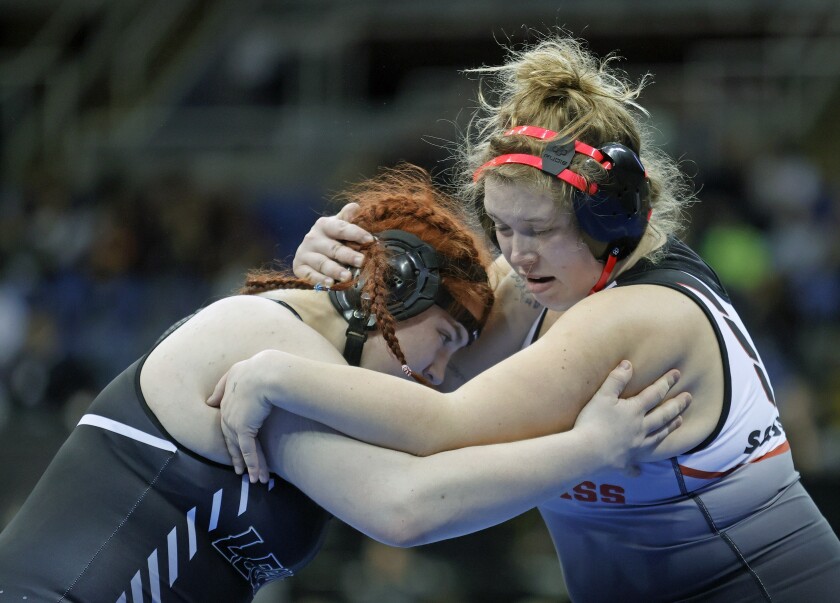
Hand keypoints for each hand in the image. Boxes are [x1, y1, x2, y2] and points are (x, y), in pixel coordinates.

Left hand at [206, 353, 274, 482]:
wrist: (265, 373)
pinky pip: (249, 451)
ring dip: (250, 466)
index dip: (232, 438)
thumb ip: (221, 387)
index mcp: (225, 401)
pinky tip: (258, 475)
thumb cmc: (256, 369)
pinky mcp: (244, 429)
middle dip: (237, 458)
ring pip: (242, 449)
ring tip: (255, 479)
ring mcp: (234, 423)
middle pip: (232, 441)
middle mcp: (226, 414)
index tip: (236, 449)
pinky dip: (254, 464)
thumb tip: (209, 401)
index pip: (227, 424)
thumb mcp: (235, 374)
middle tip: (241, 471)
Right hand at [292, 203, 374, 285]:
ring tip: (348, 276)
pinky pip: (310, 275)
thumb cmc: (329, 238)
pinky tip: (330, 283)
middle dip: (348, 255)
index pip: (341, 228)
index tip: (370, 239)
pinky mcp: (299, 267)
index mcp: (324, 225)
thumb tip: (356, 206)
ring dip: (335, 270)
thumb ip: (347, 218)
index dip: (356, 233)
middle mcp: (312, 238)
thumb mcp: (338, 226)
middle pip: (333, 248)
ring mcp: (304, 253)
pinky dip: (320, 280)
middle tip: (362, 261)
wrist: (309, 252)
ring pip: (322, 263)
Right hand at [574, 361, 690, 474]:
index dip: (666, 383)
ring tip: (680, 422)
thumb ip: (616, 379)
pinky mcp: (625, 461)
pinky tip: (640, 471)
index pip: (654, 394)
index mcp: (634, 411)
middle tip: (689, 398)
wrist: (586, 452)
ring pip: (657, 437)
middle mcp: (640, 429)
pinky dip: (638, 468)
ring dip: (670, 428)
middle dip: (677, 405)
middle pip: (663, 416)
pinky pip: (635, 465)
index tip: (677, 374)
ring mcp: (635, 446)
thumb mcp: (602, 396)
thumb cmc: (593, 421)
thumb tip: (629, 364)